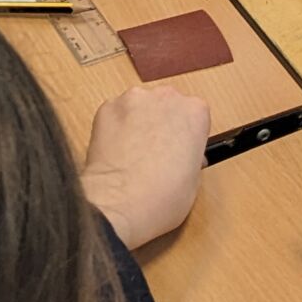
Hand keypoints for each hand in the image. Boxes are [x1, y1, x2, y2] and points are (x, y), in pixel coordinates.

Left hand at [80, 84, 209, 249]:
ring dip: (137, 123)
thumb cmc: (161, 198)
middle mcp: (166, 97)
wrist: (121, 203)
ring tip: (132, 154)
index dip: (186, 134)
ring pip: (139, 107)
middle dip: (161, 124)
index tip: (180, 149)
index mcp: (195, 112)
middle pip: (166, 105)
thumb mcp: (194, 181)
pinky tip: (115, 152)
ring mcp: (134, 99)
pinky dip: (115, 128)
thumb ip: (191, 156)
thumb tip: (181, 157)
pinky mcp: (107, 107)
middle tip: (155, 153)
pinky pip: (114, 114)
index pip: (195, 114)